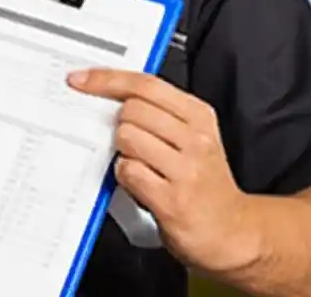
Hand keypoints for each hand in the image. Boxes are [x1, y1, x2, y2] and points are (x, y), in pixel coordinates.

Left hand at [67, 69, 263, 276]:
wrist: (230, 231)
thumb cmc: (203, 182)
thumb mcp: (193, 137)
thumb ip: (158, 113)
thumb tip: (109, 91)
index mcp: (199, 116)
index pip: (145, 84)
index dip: (106, 79)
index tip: (80, 79)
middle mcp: (196, 138)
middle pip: (131, 110)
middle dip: (119, 125)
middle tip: (132, 145)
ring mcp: (186, 169)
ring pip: (126, 137)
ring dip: (123, 152)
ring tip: (142, 166)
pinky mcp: (172, 199)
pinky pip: (127, 171)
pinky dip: (124, 176)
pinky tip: (142, 184)